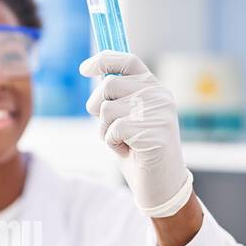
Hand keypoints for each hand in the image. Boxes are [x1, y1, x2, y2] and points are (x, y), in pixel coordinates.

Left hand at [81, 51, 193, 217]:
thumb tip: (95, 73)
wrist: (161, 185)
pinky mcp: (153, 131)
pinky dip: (112, 143)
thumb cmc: (139, 152)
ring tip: (124, 142)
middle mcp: (159, 95)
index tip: (84, 68)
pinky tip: (128, 151)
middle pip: (108, 84)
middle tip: (110, 128)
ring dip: (106, 130)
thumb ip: (117, 97)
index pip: (128, 60)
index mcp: (154, 88)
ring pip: (107, 108)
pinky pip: (113, 129)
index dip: (104, 60)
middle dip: (97, 107)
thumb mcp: (128, 118)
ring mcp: (159, 112)